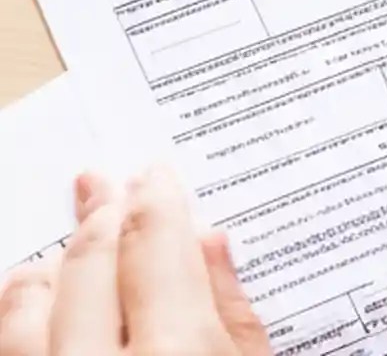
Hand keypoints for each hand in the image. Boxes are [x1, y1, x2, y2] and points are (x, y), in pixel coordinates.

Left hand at [0, 167, 269, 355]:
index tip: (156, 176)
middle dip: (100, 217)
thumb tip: (210, 245)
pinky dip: (23, 314)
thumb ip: (235, 320)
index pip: (156, 244)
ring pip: (25, 306)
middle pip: (89, 263)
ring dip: (48, 266)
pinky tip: (40, 305)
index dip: (157, 200)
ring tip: (65, 247)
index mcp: (175, 352)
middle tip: (102, 187)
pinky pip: (9, 347)